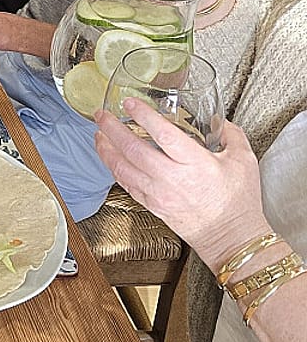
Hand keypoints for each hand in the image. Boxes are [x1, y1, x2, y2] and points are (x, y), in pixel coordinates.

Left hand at [94, 100, 268, 271]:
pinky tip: (110, 158)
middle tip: (102, 114)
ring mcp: (159, 193)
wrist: (232, 238)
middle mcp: (172, 178)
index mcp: (196, 163)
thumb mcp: (244, 161)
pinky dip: (114, 168)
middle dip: (111, 129)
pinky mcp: (152, 205)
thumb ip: (232, 135)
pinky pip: (126, 184)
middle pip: (133, 149)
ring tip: (98, 133)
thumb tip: (220, 122)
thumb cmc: (238, 203)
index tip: (130, 103)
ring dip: (106, 149)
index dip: (143, 115)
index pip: (163, 134)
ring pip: (122, 168)